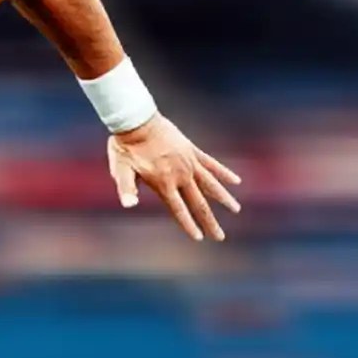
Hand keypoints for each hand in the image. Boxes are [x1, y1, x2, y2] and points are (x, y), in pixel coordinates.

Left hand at [107, 114, 241, 240]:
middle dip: (210, 221)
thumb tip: (128, 205)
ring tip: (236, 209)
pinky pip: (211, 163)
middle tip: (220, 237)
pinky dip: (223, 172)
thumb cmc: (126, 146)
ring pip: (211, 184)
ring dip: (223, 198)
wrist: (137, 120)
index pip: (179, 209)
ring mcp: (188, 162)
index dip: (188, 225)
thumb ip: (126, 188)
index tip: (199, 238)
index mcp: (164, 183)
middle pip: (199, 203)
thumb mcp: (121, 169)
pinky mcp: (191, 150)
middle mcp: (180, 175)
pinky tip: (236, 180)